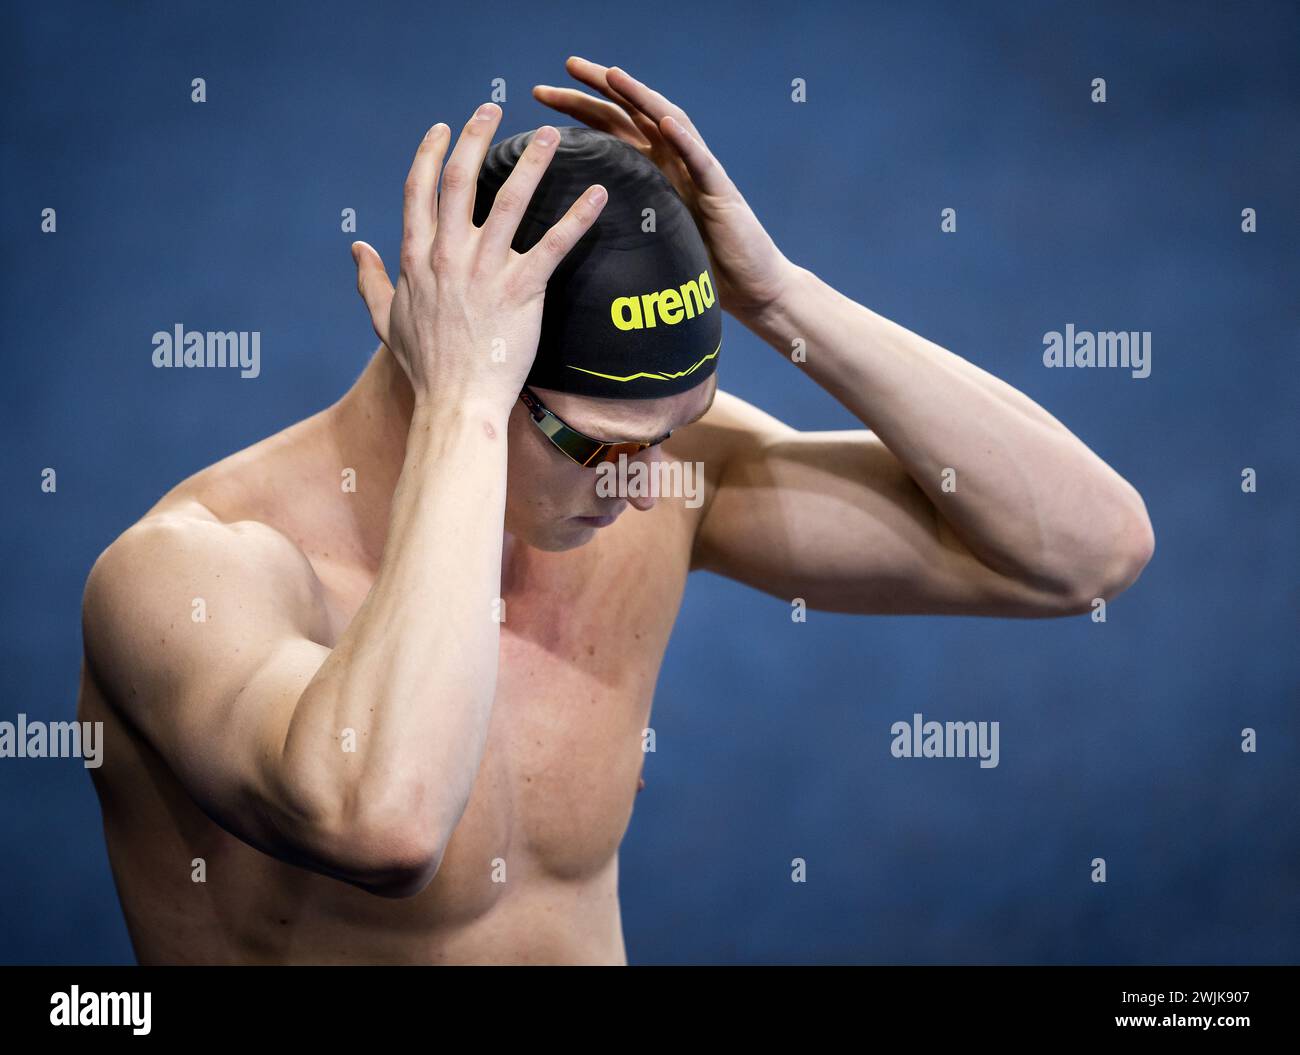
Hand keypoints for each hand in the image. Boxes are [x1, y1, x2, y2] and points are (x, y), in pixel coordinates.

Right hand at [351, 103, 608, 415]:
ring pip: (510, 200)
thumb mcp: (385, 321)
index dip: (431, 153)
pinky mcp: (521, 290)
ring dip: (532, 162)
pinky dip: (578, 217)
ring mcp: (485, 271)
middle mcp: (449, 255)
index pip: (420, 190)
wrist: (455, 402)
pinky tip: (597, 194)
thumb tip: (357, 248)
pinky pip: (553, 244)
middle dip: (476, 137)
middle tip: (492, 108)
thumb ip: (371, 281)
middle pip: (462, 180)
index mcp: (416, 258)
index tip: (443, 128)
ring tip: (550, 136)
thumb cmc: (423, 368)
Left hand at [534, 57, 796, 324]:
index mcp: (649, 170)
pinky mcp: (720, 192)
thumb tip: (562, 228)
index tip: (539, 93)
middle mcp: (672, 162)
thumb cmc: (694, 267)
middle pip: (632, 113)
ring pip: (667, 123)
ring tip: (614, 76)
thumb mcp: (641, 241)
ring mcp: (697, 172)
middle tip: (566, 66)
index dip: (577, 107)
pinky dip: (683, 139)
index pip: (609, 127)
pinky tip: (665, 122)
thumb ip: (612, 223)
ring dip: (641, 97)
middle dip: (600, 88)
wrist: (746, 288)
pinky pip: (700, 161)